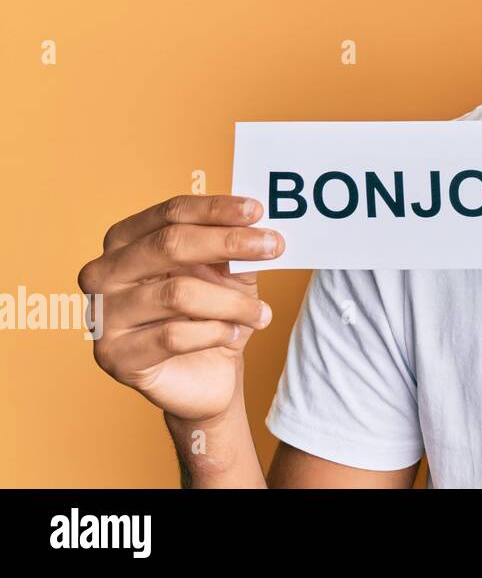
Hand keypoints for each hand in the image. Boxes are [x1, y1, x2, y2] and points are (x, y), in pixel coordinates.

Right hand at [78, 195, 282, 422]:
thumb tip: (257, 224)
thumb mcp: (227, 273)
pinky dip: (215, 332)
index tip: (257, 211)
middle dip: (228, 243)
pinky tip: (235, 335)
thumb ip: (234, 248)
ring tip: (261, 313)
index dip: (215, 210)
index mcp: (124, 241)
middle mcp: (104, 273)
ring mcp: (103, 315)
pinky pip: (174, 336)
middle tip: (273, 247)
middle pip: (168, 244)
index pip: (169, 213)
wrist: (205, 376)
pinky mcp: (116, 356)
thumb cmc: (210, 314)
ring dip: (232, 302)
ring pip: (177, 294)